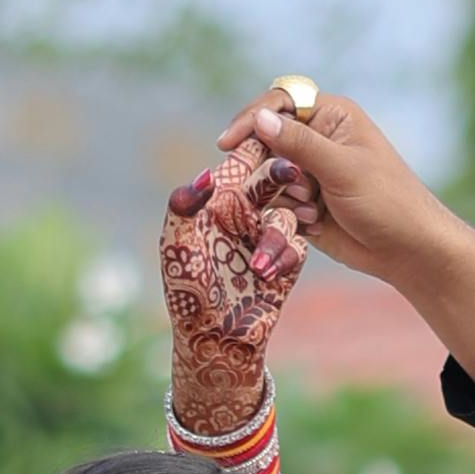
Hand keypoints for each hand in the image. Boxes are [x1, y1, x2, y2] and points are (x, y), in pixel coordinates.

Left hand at [160, 149, 307, 441]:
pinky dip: (285, 257)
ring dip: (276, 236)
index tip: (266, 133)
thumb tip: (205, 174)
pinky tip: (267, 276)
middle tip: (292, 174)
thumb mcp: (177, 248)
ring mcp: (267, 235)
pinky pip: (298, 245)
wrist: (214, 340)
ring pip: (287, 215)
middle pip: (274, 178)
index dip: (255, 143)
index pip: (241, 160)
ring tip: (258, 267)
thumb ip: (184, 208)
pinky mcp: (286, 261)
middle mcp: (245, 212)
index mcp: (218, 199)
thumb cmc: (187, 292)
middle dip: (284, 174)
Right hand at [206, 89, 474, 396]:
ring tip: (314, 209)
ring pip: (266, 177)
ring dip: (284, 196)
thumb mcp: (341, 168)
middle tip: (284, 187)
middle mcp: (317, 140)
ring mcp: (309, 173)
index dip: (251, 120)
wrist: (408, 251)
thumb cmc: (386, 201)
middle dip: (268, 168)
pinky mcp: (304, 204)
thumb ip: (299, 143)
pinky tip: (314, 225)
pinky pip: (274, 205)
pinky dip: (287, 216)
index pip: (279, 103)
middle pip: (265, 142)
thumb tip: (260, 118)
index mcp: (331, 116)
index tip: (229, 143)